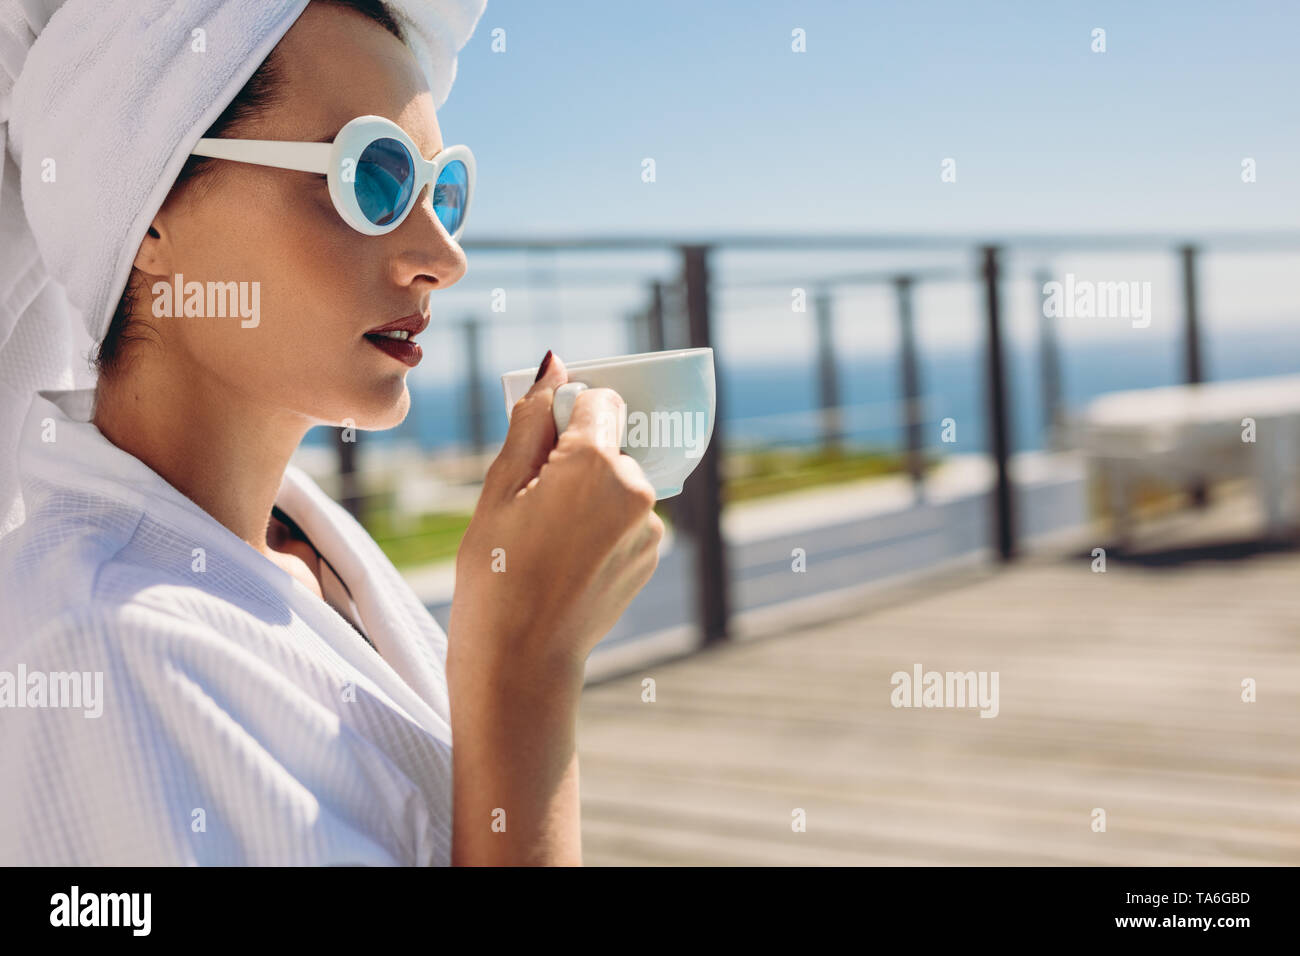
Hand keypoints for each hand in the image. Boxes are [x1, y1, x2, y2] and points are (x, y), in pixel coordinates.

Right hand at [448, 352, 663, 680]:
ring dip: (588, 495)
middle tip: (531, 505)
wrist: (521, 660)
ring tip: (545, 541)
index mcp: (597, 463)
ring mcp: (650, 527)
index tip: (537, 451)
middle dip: (575, 459)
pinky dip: (600, 526)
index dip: (565, 416)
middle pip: (610, 443)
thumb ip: (530, 419)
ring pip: (617, 482)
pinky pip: (626, 517)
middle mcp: (637, 490)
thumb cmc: (495, 575)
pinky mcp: (651, 555)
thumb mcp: (498, 489)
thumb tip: (554, 364)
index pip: (599, 400)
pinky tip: (565, 560)